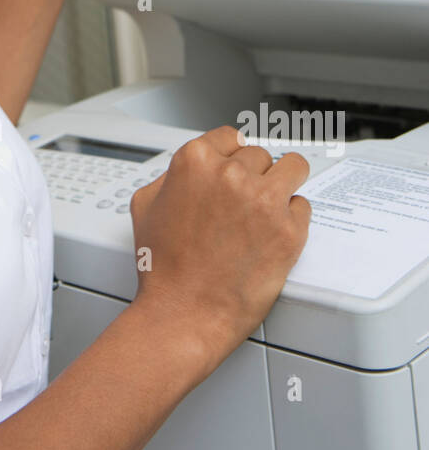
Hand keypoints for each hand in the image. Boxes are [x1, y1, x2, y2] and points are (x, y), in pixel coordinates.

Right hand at [129, 126, 310, 373]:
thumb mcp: (146, 206)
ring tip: (276, 201)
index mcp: (195, 162)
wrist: (184, 312)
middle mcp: (232, 175)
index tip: (237, 167)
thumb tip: (190, 169)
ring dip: (285, 183)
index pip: (230, 137)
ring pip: (293, 167)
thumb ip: (170, 176)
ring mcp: (264, 201)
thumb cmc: (164, 268)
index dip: (232, 155)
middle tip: (246, 200)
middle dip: (254, 175)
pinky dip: (293, 218)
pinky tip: (275, 230)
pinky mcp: (290, 230)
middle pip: (260, 154)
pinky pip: (304, 207)